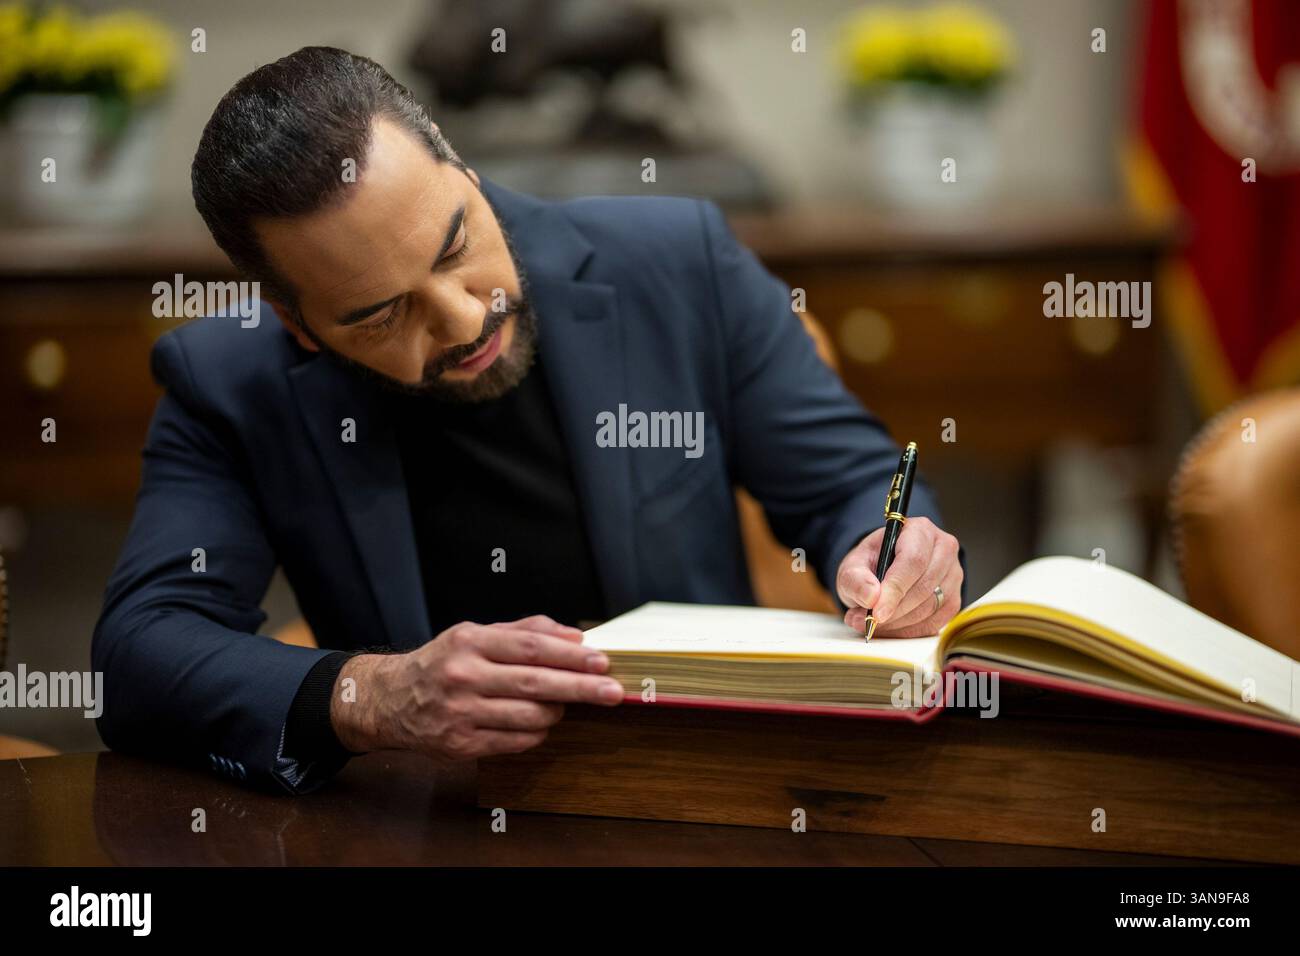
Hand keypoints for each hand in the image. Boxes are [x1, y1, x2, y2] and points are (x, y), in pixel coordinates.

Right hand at [330, 614, 622, 760]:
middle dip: (581, 687)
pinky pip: (516, 741)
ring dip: (557, 712)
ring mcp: (461, 714)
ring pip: (529, 717)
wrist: (390, 700)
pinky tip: (539, 723)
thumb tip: (575, 636)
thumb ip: (526, 631)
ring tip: (563, 704)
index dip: (572, 655)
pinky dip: (537, 733)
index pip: (532, 647)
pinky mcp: (461, 745)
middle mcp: (463, 677)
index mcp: (470, 642)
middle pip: (536, 683)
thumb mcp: (477, 634)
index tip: (602, 661)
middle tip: (612, 691)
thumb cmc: (444, 663)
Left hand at [835, 516, 962, 637]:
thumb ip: (856, 580)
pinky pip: (934, 623)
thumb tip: (871, 597)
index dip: (895, 589)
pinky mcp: (954, 599)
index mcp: (919, 531)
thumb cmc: (870, 564)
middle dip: (893, 610)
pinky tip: (889, 628)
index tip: (876, 612)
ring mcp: (953, 575)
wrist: (882, 571)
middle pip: (924, 587)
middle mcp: (943, 549)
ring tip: (870, 623)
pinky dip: (908, 631)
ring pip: (930, 608)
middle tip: (864, 620)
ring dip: (897, 623)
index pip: (913, 561)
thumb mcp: (853, 567)